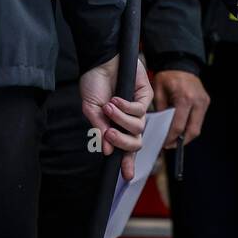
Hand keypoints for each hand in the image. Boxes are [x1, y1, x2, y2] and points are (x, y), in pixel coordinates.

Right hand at [80, 54, 153, 180]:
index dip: (126, 163)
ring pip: (138, 128)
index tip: (126, 177)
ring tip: (108, 108)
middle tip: (110, 133)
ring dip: (121, 120)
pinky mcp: (146, 95)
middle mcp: (129, 120)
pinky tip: (116, 99)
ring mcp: (139, 108)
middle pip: (135, 143)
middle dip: (123, 143)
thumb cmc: (95, 83)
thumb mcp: (92, 109)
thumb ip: (100, 130)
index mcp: (116, 126)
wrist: (99, 60)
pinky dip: (126, 107)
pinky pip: (139, 110)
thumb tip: (105, 150)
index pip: (125, 149)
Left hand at [153, 69, 210, 149]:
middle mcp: (197, 101)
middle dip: (180, 142)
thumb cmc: (167, 77)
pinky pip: (198, 121)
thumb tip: (159, 130)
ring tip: (174, 139)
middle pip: (192, 131)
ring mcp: (204, 102)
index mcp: (185, 98)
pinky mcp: (205, 102)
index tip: (163, 144)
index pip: (178, 126)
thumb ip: (160, 111)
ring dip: (186, 136)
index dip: (170, 138)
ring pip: (197, 128)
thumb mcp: (158, 92)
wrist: (181, 64)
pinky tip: (180, 129)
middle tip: (169, 145)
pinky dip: (189, 127)